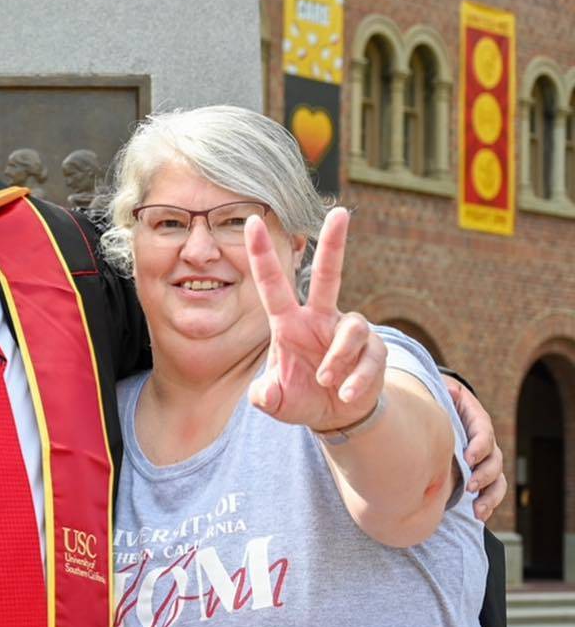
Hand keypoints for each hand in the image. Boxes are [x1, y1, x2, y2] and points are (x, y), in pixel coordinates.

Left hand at [246, 206, 386, 430]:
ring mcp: (347, 332)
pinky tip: (345, 394)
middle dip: (334, 243)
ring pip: (350, 331)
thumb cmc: (300, 398)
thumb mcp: (276, 401)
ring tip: (325, 381)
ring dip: (336, 358)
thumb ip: (264, 397)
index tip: (252, 221)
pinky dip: (355, 380)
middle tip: (339, 211)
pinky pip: (368, 358)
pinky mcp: (373, 350)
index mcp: (289, 323)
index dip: (262, 255)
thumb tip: (261, 395)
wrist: (335, 416)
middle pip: (328, 275)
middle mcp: (319, 319)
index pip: (273, 285)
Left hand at [445, 377, 506, 520]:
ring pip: (496, 480)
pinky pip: (490, 492)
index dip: (479, 446)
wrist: (435, 413)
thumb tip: (447, 390)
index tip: (468, 458)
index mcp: (476, 421)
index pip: (484, 432)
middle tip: (469, 486)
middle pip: (493, 461)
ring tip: (478, 510)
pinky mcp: (478, 476)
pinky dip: (488, 504)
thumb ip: (443, 394)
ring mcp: (484, 461)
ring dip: (489, 496)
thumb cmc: (435, 403)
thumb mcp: (439, 393)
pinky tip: (480, 516)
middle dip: (483, 475)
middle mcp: (484, 443)